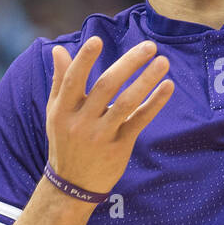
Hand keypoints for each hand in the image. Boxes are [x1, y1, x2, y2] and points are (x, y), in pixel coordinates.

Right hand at [45, 38, 173, 196]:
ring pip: (126, 103)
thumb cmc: (65, 141)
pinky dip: (155, 103)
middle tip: (149, 46)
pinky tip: (168, 86)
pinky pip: (140, 121)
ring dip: (146, 80)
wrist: (73, 185)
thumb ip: (60, 81)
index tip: (96, 39)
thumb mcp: (56, 113)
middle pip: (106, 87)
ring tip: (163, 61)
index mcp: (63, 110)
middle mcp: (81, 122)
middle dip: (128, 64)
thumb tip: (58, 49)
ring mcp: (101, 135)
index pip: (73, 80)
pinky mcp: (120, 146)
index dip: (84, 60)